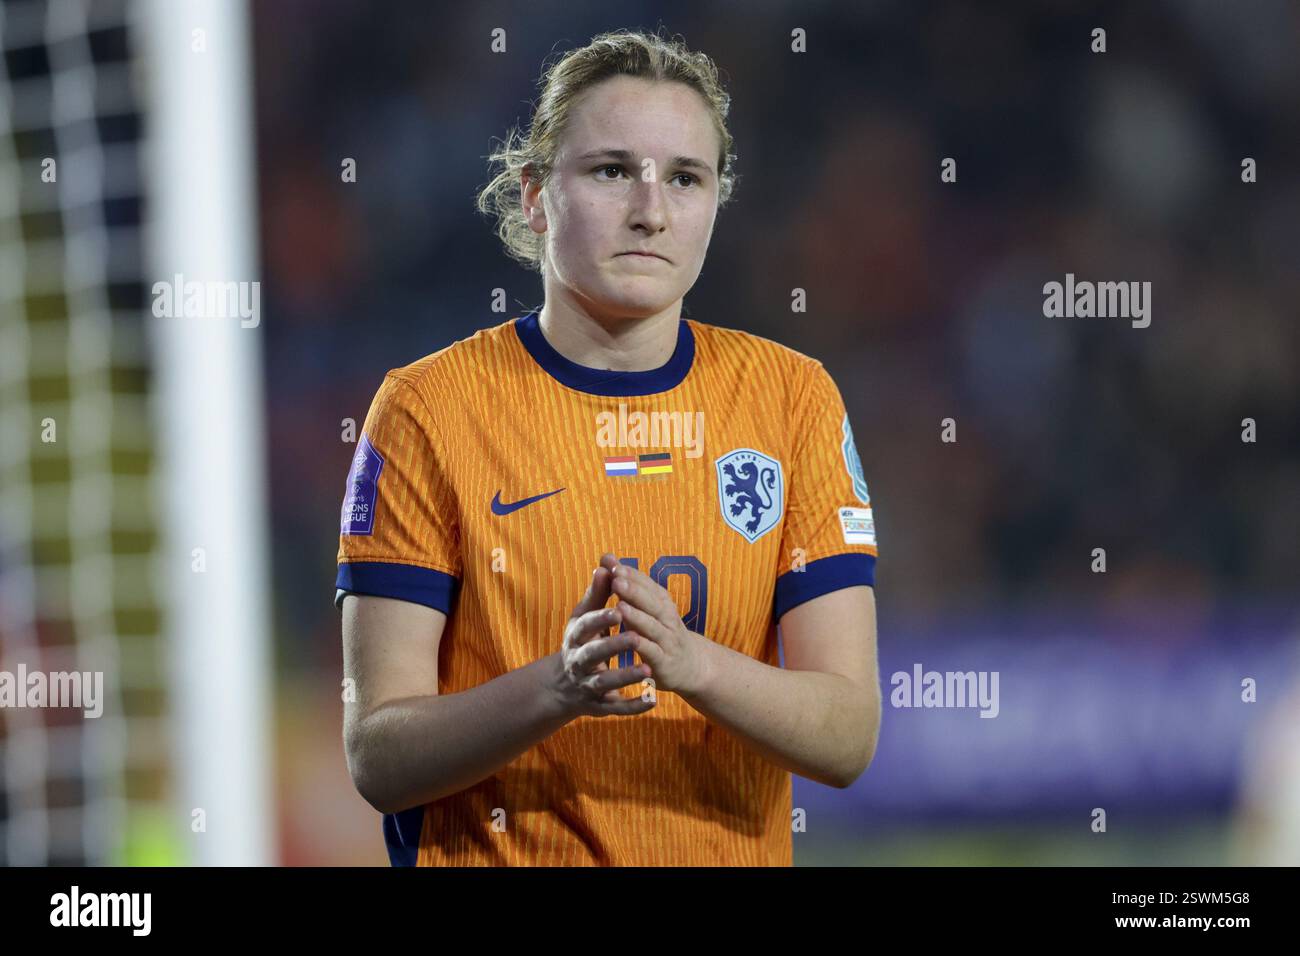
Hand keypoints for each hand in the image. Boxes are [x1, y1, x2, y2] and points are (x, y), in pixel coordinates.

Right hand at [550, 564, 656, 718]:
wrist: (563, 686)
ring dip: (625, 677)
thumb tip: (606, 565)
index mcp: (576, 637)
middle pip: (594, 654)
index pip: (586, 626)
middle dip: (613, 646)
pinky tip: (652, 700)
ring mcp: (587, 685)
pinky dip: (633, 706)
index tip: (619, 609)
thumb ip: (597, 594)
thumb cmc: (581, 642)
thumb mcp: (584, 618)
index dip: (601, 618)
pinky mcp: (599, 706)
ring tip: (646, 670)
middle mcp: (578, 662)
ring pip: (605, 683)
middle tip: (634, 637)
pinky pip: (616, 708)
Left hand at [600, 553, 712, 697]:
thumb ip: (628, 585)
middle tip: (616, 578)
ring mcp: (668, 640)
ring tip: (620, 606)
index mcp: (662, 603)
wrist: (691, 666)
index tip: (612, 563)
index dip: (631, 574)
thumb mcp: (648, 608)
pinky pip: (654, 652)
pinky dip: (643, 646)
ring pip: (652, 626)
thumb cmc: (662, 632)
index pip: (647, 585)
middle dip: (634, 590)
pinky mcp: (664, 662)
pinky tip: (630, 640)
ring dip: (637, 616)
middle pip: (651, 602)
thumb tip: (606, 557)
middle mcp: (667, 619)